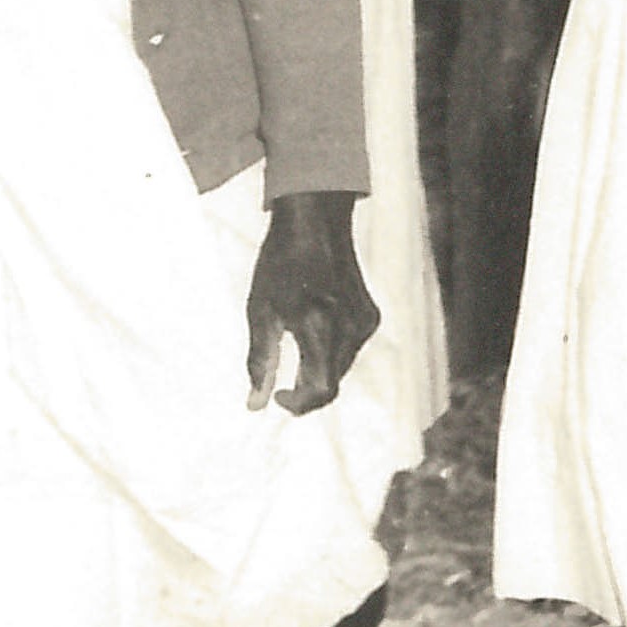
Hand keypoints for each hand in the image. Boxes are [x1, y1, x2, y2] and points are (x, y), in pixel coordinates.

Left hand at [245, 194, 377, 414]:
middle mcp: (349, 328)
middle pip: (332, 384)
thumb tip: (255, 404)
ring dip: (318, 369)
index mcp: (319, 327)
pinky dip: (332, 352)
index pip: (320, 391)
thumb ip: (259, 361)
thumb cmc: (280, 263)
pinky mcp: (371, 316)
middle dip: (306, 388)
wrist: (314, 222)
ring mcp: (364, 322)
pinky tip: (315, 327)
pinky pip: (351, 350)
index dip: (298, 404)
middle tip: (282, 376)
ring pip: (342, 368)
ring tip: (296, 342)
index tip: (277, 396)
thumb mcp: (260, 312)